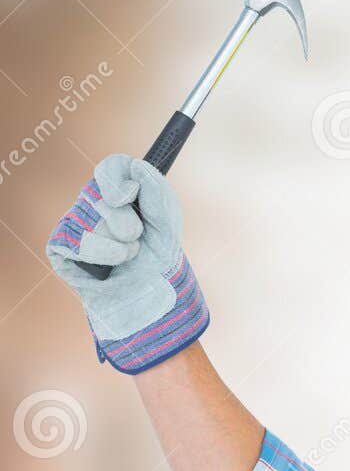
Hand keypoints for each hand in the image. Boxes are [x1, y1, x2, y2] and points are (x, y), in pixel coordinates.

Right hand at [45, 155, 209, 372]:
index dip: (117, 176)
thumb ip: (156, 191)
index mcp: (121, 195)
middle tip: (138, 238)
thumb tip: (137, 167)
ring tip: (129, 255)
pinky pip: (75, 240)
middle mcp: (94, 206)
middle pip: (99, 191)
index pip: (111, 167)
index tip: (132, 194)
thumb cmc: (159, 263)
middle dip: (126, 218)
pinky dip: (102, 253)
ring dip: (119, 241)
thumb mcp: (168, 224)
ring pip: (88, 217)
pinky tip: (111, 267)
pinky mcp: (60, 249)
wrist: (152, 303)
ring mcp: (74, 226)